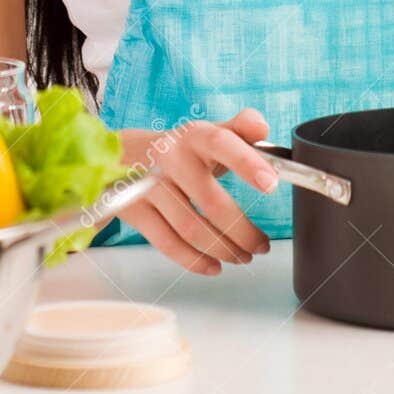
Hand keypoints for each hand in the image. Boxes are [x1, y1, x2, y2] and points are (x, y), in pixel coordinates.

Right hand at [113, 108, 276, 274]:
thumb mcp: (207, 133)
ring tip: (244, 256)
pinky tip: (215, 265)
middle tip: (262, 245)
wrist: (122, 156)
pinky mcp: (135, 212)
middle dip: (243, 231)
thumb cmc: (178, 149)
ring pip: (192, 229)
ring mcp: (149, 187)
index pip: (221, 143)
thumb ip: (240, 129)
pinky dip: (195, 261)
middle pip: (211, 202)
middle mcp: (170, 159)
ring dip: (224, 249)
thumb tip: (262, 128)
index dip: (247, 162)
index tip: (271, 183)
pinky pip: (168, 244)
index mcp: (194, 137)